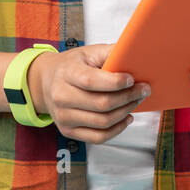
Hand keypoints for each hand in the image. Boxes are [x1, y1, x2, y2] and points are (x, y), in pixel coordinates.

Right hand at [27, 43, 149, 143]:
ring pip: (103, 122)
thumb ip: (111, 53)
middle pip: (102, 104)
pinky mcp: (68, 131)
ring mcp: (63, 117)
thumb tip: (135, 58)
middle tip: (143, 90)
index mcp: (66, 73)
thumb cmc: (72, 66)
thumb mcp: (88, 52)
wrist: (46, 82)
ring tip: (135, 101)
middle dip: (128, 98)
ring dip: (126, 112)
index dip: (115, 82)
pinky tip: (126, 118)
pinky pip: (98, 137)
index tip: (132, 79)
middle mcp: (61, 96)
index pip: (91, 81)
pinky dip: (117, 129)